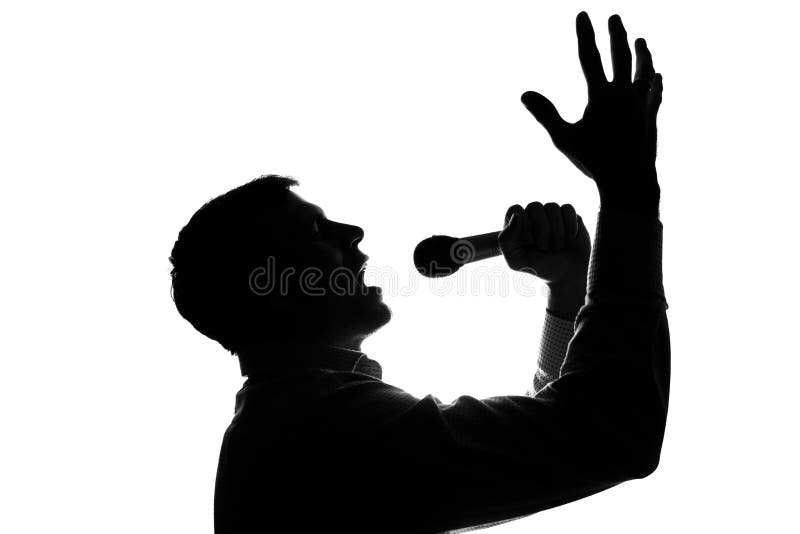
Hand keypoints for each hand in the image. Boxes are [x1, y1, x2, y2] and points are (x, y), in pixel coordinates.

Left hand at [498, 202, 589, 289]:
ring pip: (552, 207)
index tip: (528, 242)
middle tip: (544, 247)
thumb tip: (517, 215)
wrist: (567, 275)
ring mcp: (551, 214)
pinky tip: (570, 239)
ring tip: (557, 246)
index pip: (515, 209)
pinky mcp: (569, 215)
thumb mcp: (516, 261)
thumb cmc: (538, 268)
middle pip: (534, 206)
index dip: (523, 225)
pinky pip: (568, 209)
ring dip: (556, 232)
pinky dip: (570, 226)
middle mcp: (532, 216)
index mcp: (516, 224)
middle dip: (542, 230)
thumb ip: (506, 240)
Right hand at [521, 12, 662, 207]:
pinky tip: (656, 76)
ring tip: (641, 41)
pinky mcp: (651, 117)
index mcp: (601, 96)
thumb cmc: (594, 161)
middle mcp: (624, 94)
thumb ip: (545, 113)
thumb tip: (524, 94)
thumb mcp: (564, 138)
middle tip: (614, 17)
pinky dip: (654, 82)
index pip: (590, 57)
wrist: (630, 180)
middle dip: (617, 34)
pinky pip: (655, 93)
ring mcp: (640, 104)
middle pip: (622, 56)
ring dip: (642, 53)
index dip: (585, 34)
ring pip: (643, 70)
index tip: (583, 14)